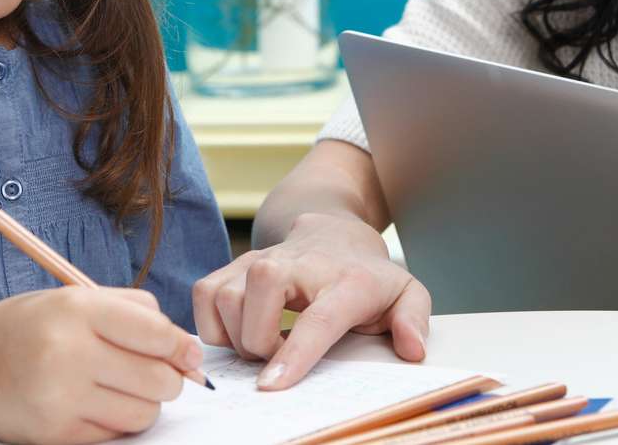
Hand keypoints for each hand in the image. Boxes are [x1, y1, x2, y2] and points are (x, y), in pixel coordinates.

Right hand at [0, 286, 202, 444]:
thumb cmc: (31, 327)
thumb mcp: (76, 298)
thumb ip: (135, 312)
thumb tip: (187, 348)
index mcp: (78, 310)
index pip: (157, 333)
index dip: (182, 347)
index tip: (188, 354)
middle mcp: (68, 353)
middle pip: (159, 379)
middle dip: (169, 378)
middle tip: (153, 371)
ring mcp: (60, 398)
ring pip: (144, 413)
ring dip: (144, 402)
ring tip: (120, 386)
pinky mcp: (55, 435)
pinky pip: (116, 433)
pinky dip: (116, 421)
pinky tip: (93, 403)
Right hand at [192, 212, 430, 389]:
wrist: (335, 231)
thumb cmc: (366, 275)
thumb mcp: (405, 293)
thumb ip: (414, 320)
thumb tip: (412, 350)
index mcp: (345, 281)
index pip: (317, 317)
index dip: (294, 353)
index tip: (271, 386)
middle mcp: (298, 263)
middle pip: (258, 296)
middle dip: (259, 342)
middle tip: (279, 355)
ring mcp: (262, 258)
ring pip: (225, 295)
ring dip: (236, 335)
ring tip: (264, 343)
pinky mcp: (235, 263)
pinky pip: (204, 292)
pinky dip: (212, 322)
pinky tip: (240, 332)